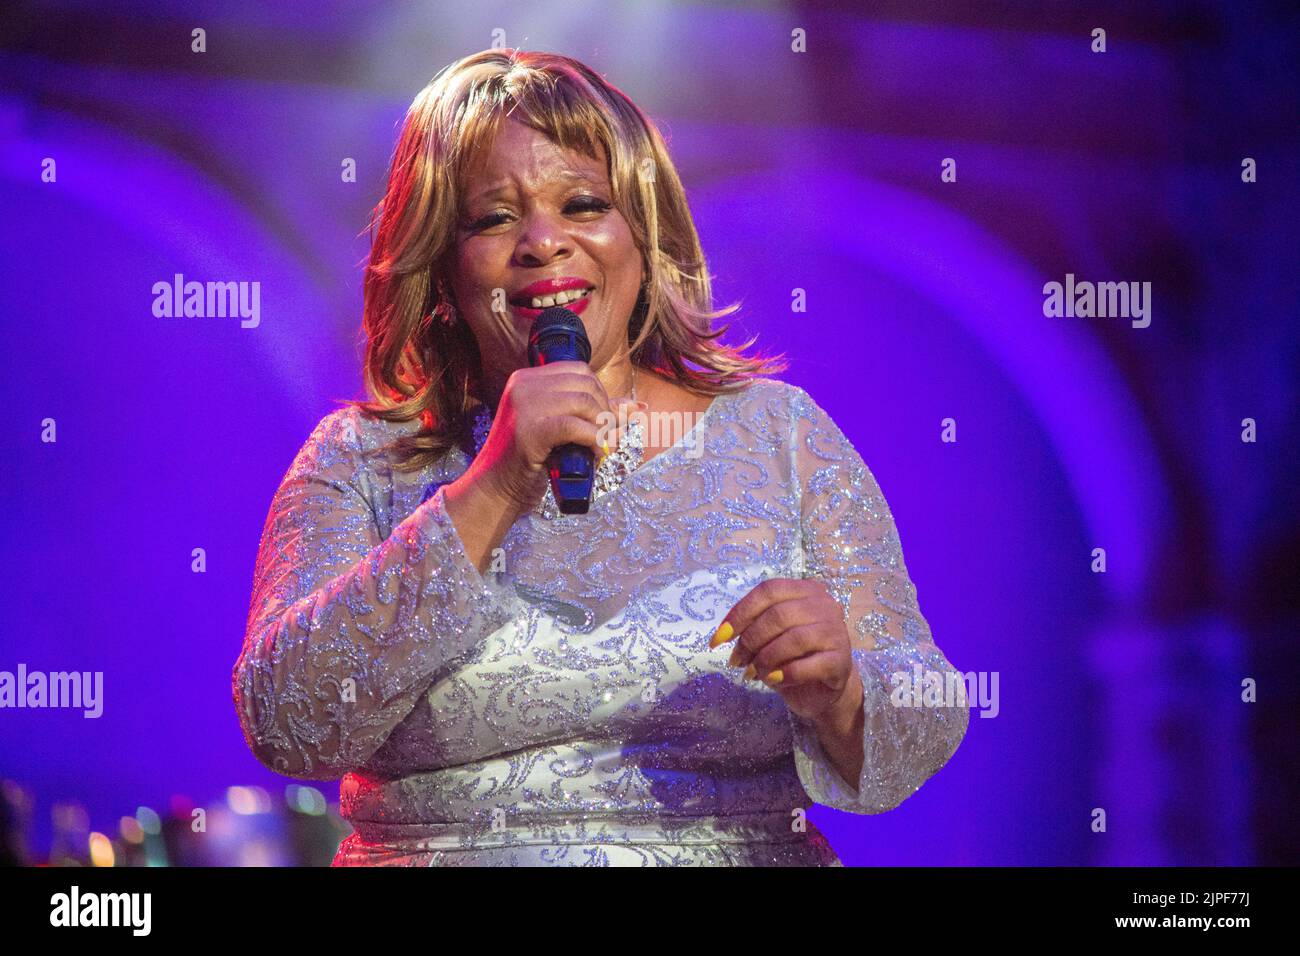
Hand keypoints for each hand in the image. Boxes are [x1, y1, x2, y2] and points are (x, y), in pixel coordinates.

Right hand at [462, 361, 642, 518]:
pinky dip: (593, 440)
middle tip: (603, 437)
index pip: (579, 370)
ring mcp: (524, 406)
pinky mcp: (530, 431)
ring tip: (597, 447)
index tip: (600, 421)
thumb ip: (592, 414)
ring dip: (601, 427)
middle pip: (586, 384)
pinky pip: (576, 427)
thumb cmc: (527, 460)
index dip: (600, 394)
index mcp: (526, 379)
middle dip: (604, 411)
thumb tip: (637, 407)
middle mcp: (523, 385)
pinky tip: (592, 454)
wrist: (495, 488)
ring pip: (585, 402)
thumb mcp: (558, 429)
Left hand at [711, 577, 868, 725]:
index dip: (740, 613)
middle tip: (737, 661)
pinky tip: (773, 680)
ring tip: (753, 673)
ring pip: (794, 639)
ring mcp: (836, 632)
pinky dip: (784, 674)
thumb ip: (753, 626)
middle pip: (779, 615)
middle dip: (751, 640)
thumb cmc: (792, 655)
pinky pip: (808, 666)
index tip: (719, 638)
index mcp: (805, 590)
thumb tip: (723, 635)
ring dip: (765, 658)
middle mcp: (825, 605)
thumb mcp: (770, 635)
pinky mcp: (841, 662)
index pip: (768, 591)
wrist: (823, 688)